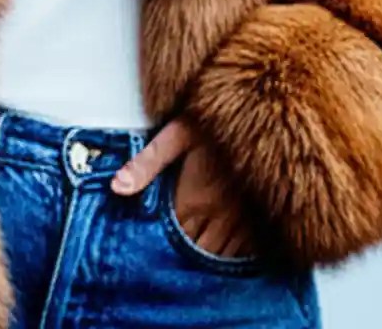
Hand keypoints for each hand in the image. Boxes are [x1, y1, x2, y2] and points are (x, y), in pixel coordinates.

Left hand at [111, 118, 255, 257]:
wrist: (265, 117)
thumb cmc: (216, 124)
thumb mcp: (176, 135)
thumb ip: (146, 163)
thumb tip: (116, 187)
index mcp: (193, 200)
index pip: (172, 239)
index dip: (161, 246)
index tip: (151, 249)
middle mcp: (218, 217)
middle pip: (194, 253)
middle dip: (181, 258)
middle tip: (167, 260)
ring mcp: (242, 222)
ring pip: (219, 257)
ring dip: (204, 262)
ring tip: (190, 263)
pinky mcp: (261, 221)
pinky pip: (244, 254)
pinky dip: (230, 259)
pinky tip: (220, 255)